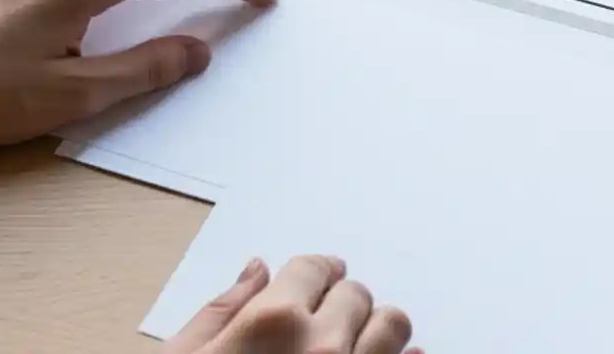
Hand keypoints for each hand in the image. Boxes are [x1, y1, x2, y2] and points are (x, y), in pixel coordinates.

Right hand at [162, 255, 421, 353]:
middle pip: (355, 295)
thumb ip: (219, 313)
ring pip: (394, 327)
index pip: (314, 267)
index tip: (319, 276)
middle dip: (339, 302)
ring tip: (354, 342)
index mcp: (271, 324)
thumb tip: (255, 270)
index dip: (314, 272)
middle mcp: (323, 348)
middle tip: (321, 321)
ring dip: (375, 329)